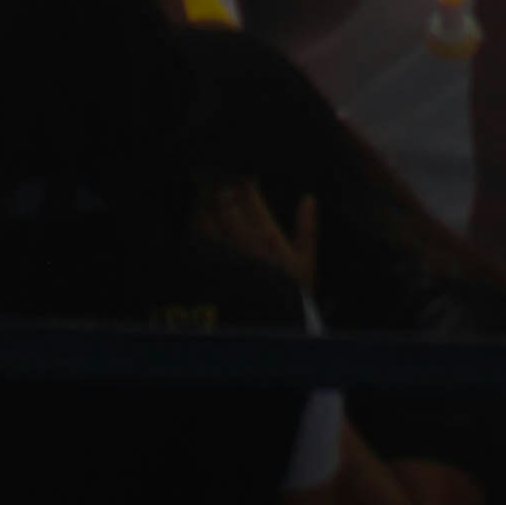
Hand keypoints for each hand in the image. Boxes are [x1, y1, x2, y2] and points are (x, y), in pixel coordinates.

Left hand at [203, 178, 323, 298]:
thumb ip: (308, 229)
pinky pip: (198, 239)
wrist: (271, 331)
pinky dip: (197, 226)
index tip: (242, 173)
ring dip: (206, 203)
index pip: (250, 196)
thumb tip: (308, 198)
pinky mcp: (210, 268)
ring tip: (206, 196)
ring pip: (207, 217)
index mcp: (267, 235)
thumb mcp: (307, 264)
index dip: (243, 180)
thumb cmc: (291, 296)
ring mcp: (223, 254)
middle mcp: (243, 241)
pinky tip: (198, 222)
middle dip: (222, 186)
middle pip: (225, 201)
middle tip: (220, 177)